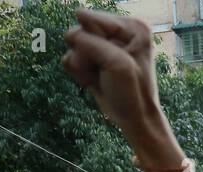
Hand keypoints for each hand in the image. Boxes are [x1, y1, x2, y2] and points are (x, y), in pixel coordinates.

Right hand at [62, 10, 168, 148]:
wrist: (134, 119)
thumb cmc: (132, 92)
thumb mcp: (116, 63)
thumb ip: (91, 42)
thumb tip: (68, 34)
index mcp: (132, 27)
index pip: (90, 19)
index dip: (92, 42)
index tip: (110, 61)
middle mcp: (118, 32)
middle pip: (80, 32)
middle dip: (86, 54)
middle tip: (104, 72)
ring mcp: (103, 46)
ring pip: (73, 46)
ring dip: (82, 66)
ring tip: (101, 78)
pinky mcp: (93, 59)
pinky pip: (70, 58)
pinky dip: (79, 73)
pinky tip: (94, 81)